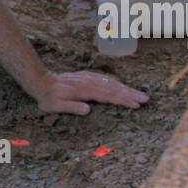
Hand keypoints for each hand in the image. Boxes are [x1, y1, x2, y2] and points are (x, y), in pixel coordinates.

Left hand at [33, 70, 148, 115]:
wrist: (41, 81)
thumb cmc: (48, 97)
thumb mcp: (55, 106)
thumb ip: (71, 107)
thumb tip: (87, 110)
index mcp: (84, 90)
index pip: (107, 95)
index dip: (122, 100)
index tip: (134, 104)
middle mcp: (89, 82)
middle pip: (113, 88)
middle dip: (130, 94)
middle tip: (145, 99)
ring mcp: (89, 78)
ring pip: (112, 83)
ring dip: (126, 88)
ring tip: (140, 95)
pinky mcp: (88, 77)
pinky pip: (106, 79)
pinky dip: (117, 83)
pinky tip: (123, 87)